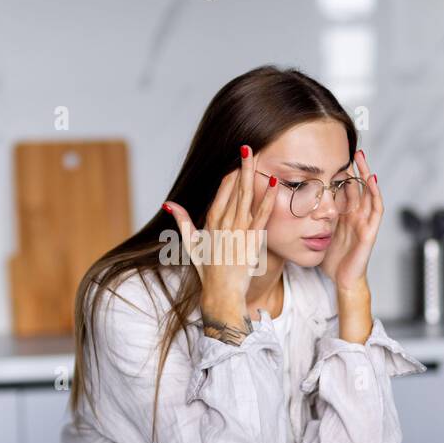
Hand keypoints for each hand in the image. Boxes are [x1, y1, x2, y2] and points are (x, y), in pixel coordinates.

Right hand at [164, 145, 278, 343]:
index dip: (228, 177)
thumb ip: (182, 222)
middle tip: (246, 147)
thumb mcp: (191, 245)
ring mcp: (238, 232)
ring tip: (256, 156)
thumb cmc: (208, 272)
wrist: (220, 295)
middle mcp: (224, 225)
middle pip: (234, 191)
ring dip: (252, 175)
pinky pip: (262, 216)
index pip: (220, 194)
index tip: (235, 161)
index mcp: (210, 225)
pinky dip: (268, 199)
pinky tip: (275, 184)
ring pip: (246, 198)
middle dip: (240, 168)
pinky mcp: (252, 241)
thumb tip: (169, 204)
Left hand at [320, 148, 381, 293]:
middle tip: (348, 148)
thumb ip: (308, 219)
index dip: (339, 173)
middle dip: (354, 167)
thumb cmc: (331, 260)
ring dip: (366, 173)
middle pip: (357, 185)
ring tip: (360, 156)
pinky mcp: (370, 231)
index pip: (343, 188)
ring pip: (367, 192)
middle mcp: (355, 215)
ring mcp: (364, 221)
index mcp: (343, 215)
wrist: (342, 280)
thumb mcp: (316, 234)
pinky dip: (375, 193)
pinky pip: (376, 209)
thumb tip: (287, 206)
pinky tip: (372, 179)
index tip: (330, 155)